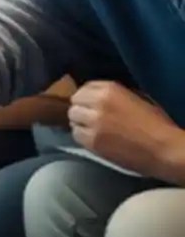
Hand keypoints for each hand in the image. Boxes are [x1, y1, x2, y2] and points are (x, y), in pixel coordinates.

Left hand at [69, 81, 183, 180]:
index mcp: (110, 90)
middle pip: (75, 103)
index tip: (90, 103)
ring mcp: (93, 123)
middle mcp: (98, 103)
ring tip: (91, 129)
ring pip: (72, 119)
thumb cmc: (156, 123)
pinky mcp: (91, 141)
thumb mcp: (136, 98)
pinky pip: (76, 135)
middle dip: (81, 109)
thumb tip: (96, 96)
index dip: (86, 96)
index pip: (84, 88)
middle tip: (90, 118)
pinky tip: (93, 139)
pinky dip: (82, 137)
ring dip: (80, 123)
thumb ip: (113, 95)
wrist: (163, 148)